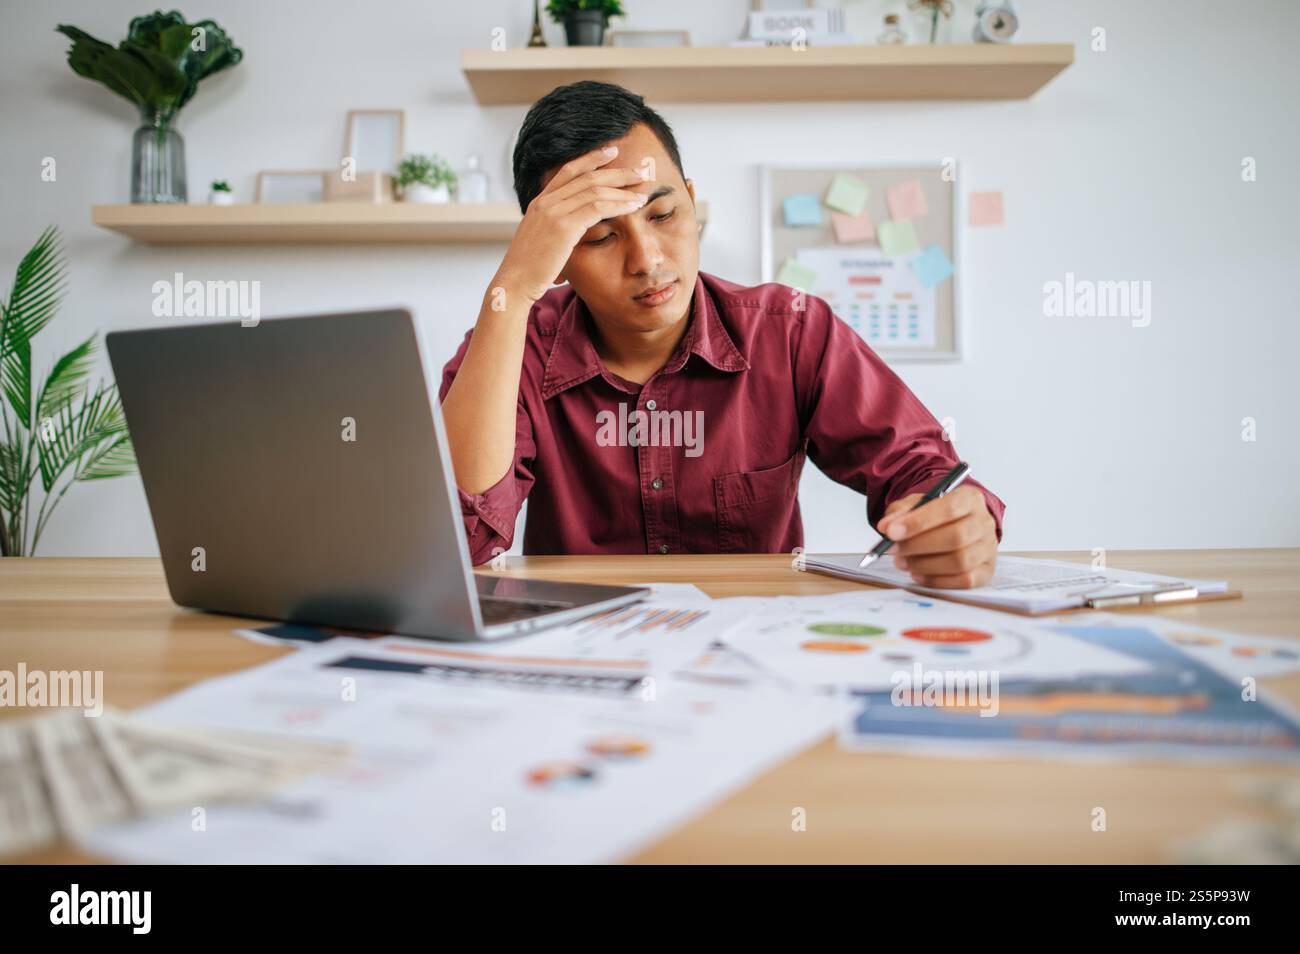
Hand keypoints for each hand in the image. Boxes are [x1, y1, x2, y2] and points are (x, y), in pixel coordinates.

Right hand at [495, 145, 654, 303]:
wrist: (515, 282)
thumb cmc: (530, 269)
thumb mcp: (541, 240)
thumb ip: (557, 228)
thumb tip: (573, 229)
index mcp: (540, 202)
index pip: (569, 171)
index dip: (591, 159)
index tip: (611, 152)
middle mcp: (546, 201)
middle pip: (587, 176)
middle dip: (617, 172)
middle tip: (640, 171)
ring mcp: (553, 212)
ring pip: (595, 190)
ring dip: (623, 189)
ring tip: (643, 191)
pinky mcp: (564, 226)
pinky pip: (598, 207)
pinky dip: (619, 204)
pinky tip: (634, 206)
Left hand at [875, 485, 997, 588]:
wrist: (954, 525)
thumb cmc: (935, 515)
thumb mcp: (915, 505)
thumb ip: (900, 513)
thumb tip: (886, 527)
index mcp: (970, 498)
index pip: (949, 509)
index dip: (919, 522)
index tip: (892, 532)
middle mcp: (984, 522)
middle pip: (956, 537)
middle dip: (917, 545)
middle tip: (892, 549)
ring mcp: (988, 548)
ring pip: (959, 561)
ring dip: (924, 564)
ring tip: (902, 562)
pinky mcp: (986, 571)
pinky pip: (964, 580)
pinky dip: (936, 580)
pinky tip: (917, 574)